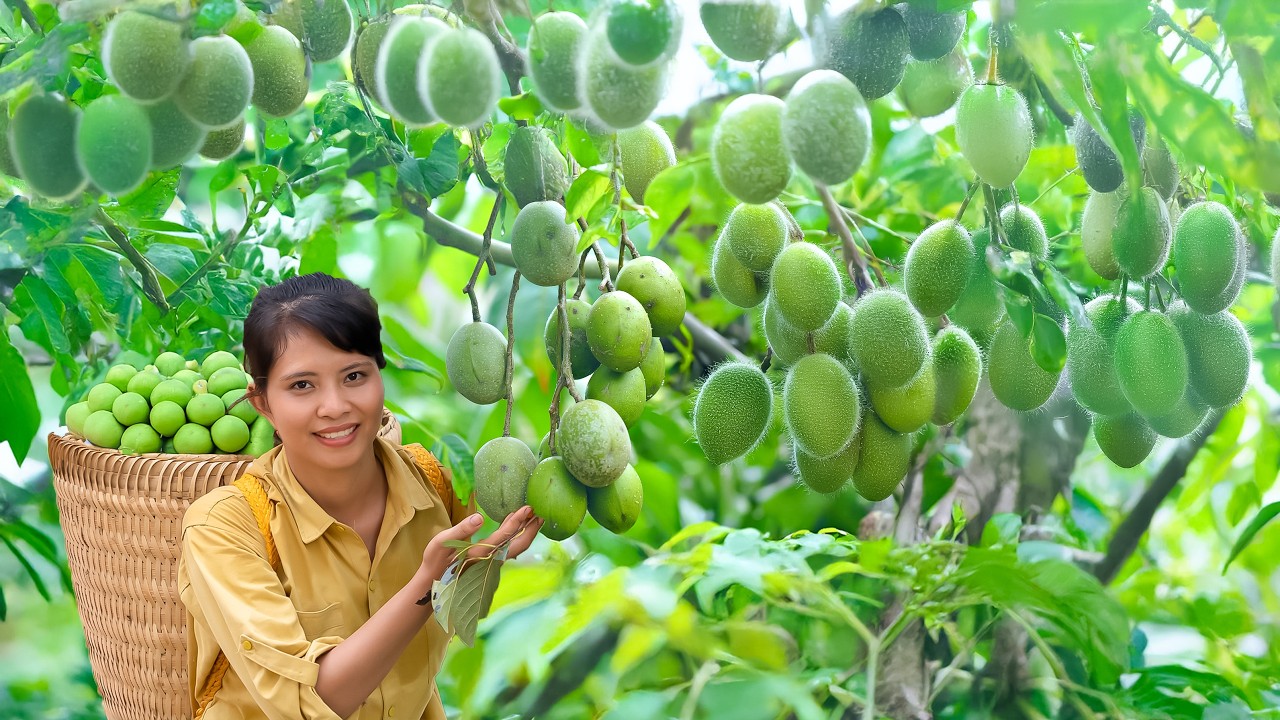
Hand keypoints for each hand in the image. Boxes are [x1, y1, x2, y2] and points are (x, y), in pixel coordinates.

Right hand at [420, 506, 543, 580]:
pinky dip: (514, 534)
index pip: (504, 535)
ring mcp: (491, 562)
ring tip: (533, 516)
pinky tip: (512, 522)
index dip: (517, 520)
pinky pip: (507, 547)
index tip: (528, 507)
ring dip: (525, 532)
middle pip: (518, 545)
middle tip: (542, 513)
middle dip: (531, 529)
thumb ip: (462, 529)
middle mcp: (490, 559)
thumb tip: (480, 517)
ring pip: (515, 548)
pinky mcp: (488, 561)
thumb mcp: (442, 542)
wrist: (433, 583)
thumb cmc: (436, 561)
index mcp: (480, 553)